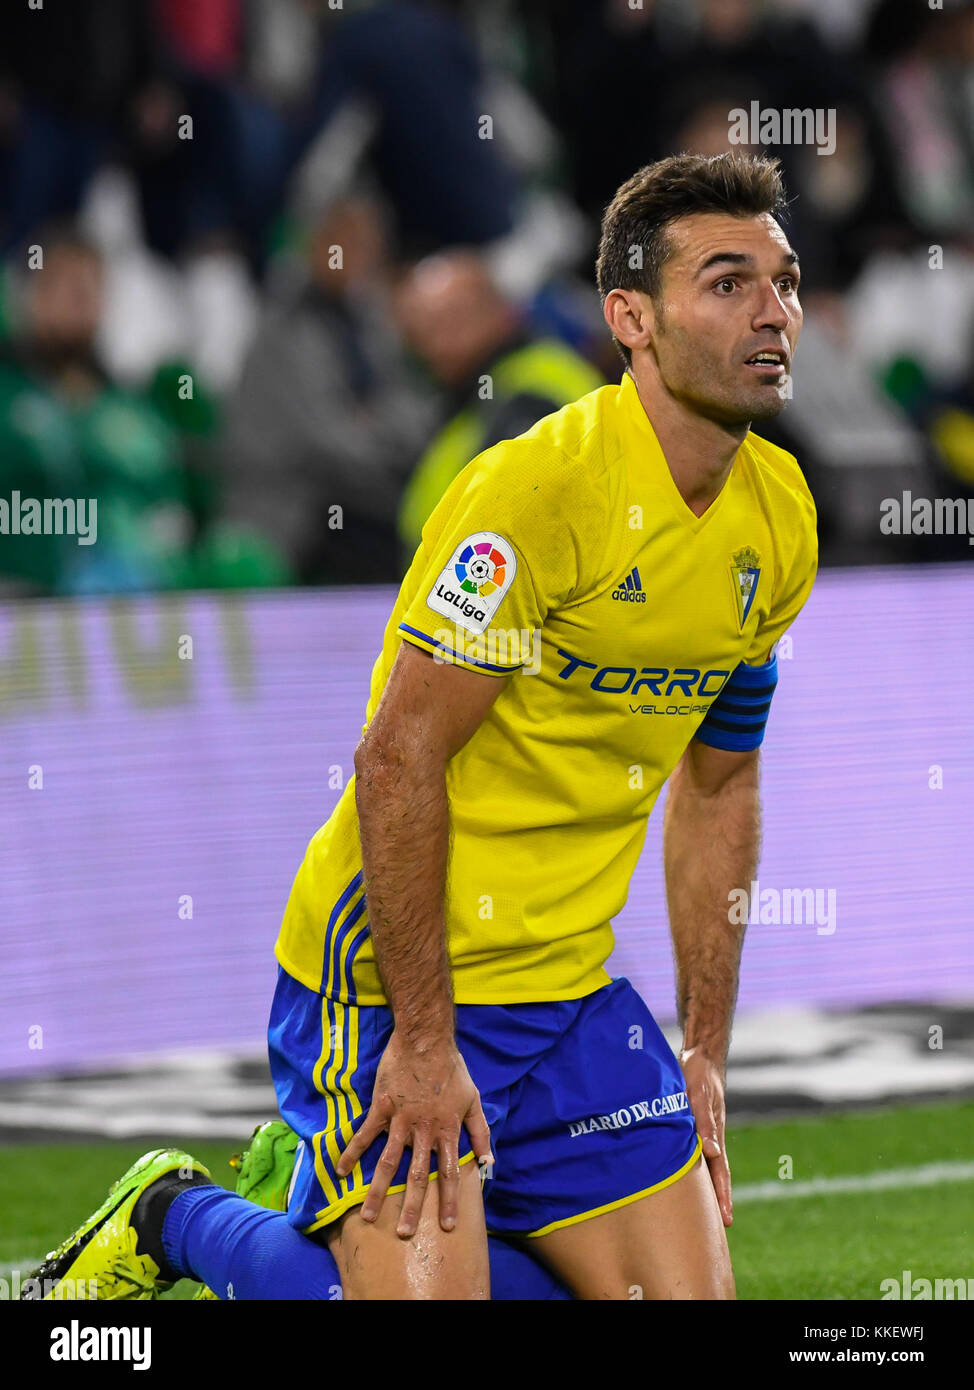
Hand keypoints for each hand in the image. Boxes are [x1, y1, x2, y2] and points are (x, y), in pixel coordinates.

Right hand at [336, 1030, 491, 1236]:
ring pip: (389, 1162)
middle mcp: (424, 1131)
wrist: (426, 1039)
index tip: (446, 1226)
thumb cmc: (452, 1069)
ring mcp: (401, 1120)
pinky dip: (352, 1152)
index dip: (449, 1201)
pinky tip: (341, 1171)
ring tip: (368, 1216)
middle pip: (418, 1175)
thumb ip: (480, 1131)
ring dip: (378, 1190)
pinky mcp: (382, 1107)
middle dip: (411, 1207)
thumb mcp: (473, 1100)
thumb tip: (489, 1159)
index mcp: (447, 1130)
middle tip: (403, 1234)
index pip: (450, 1173)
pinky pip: (365, 1134)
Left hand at [680, 1045, 732, 1225]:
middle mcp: (710, 1136)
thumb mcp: (699, 1096)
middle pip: (714, 1174)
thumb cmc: (699, 1073)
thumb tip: (711, 1153)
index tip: (726, 1221)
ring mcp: (702, 1130)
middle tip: (720, 1227)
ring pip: (703, 1164)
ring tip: (701, 1209)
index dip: (722, 1197)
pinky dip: (690, 1166)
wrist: (700, 1054)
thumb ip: (705, 1124)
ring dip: (702, 1185)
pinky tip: (683, 1174)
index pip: (720, 1173)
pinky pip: (692, 1150)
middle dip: (716, 1199)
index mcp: (715, 1135)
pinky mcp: (691, 1122)